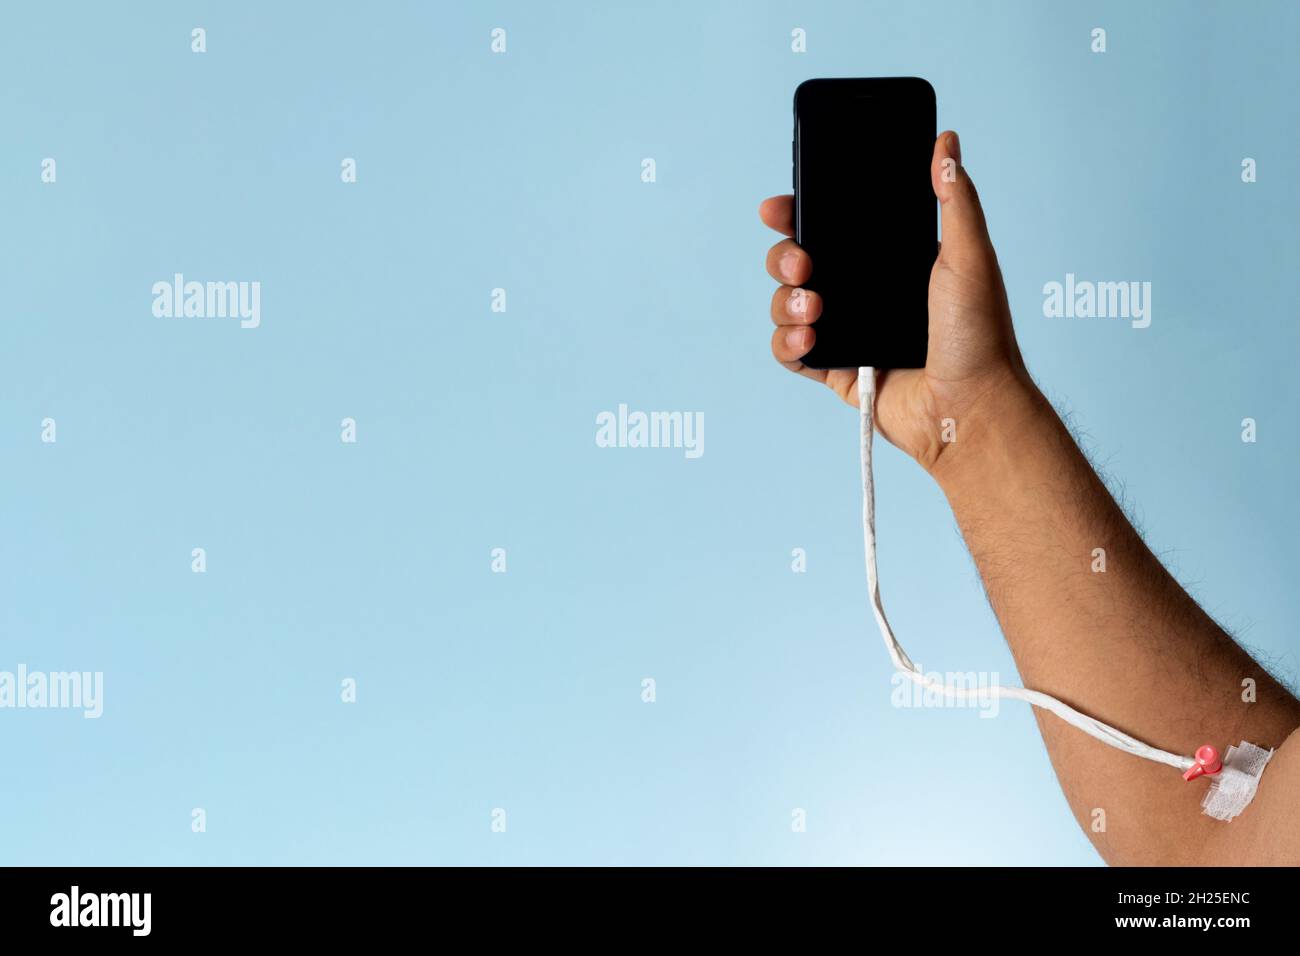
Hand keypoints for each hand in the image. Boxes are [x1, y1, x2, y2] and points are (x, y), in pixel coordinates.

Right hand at [761, 131, 1031, 471]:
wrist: (970, 407)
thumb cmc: (981, 336)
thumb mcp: (970, 256)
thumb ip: (955, 198)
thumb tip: (945, 141)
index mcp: (889, 261)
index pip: (833, 226)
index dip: (800, 213)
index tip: (780, 206)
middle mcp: (863, 292)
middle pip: (797, 260)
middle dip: (785, 256)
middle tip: (803, 263)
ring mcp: (847, 331)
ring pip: (787, 304)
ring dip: (785, 301)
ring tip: (813, 308)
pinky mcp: (837, 370)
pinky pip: (790, 352)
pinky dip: (787, 343)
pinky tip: (808, 338)